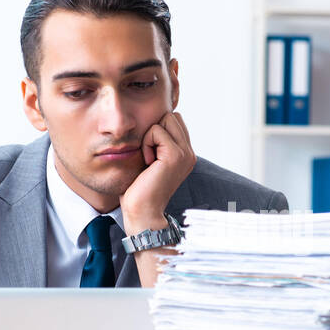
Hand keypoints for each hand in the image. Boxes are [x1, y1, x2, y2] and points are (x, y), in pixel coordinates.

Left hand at [120, 110, 195, 232]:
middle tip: (149, 155)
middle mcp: (189, 153)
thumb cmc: (140, 190)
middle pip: (172, 116)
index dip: (158, 130)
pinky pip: (156, 131)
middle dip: (155, 129)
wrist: (143, 212)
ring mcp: (185, 154)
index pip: (175, 121)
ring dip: (151, 135)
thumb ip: (157, 143)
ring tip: (149, 158)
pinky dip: (147, 142)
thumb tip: (151, 123)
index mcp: (186, 154)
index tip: (151, 154)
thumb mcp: (151, 161)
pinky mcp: (176, 155)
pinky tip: (147, 161)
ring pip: (166, 119)